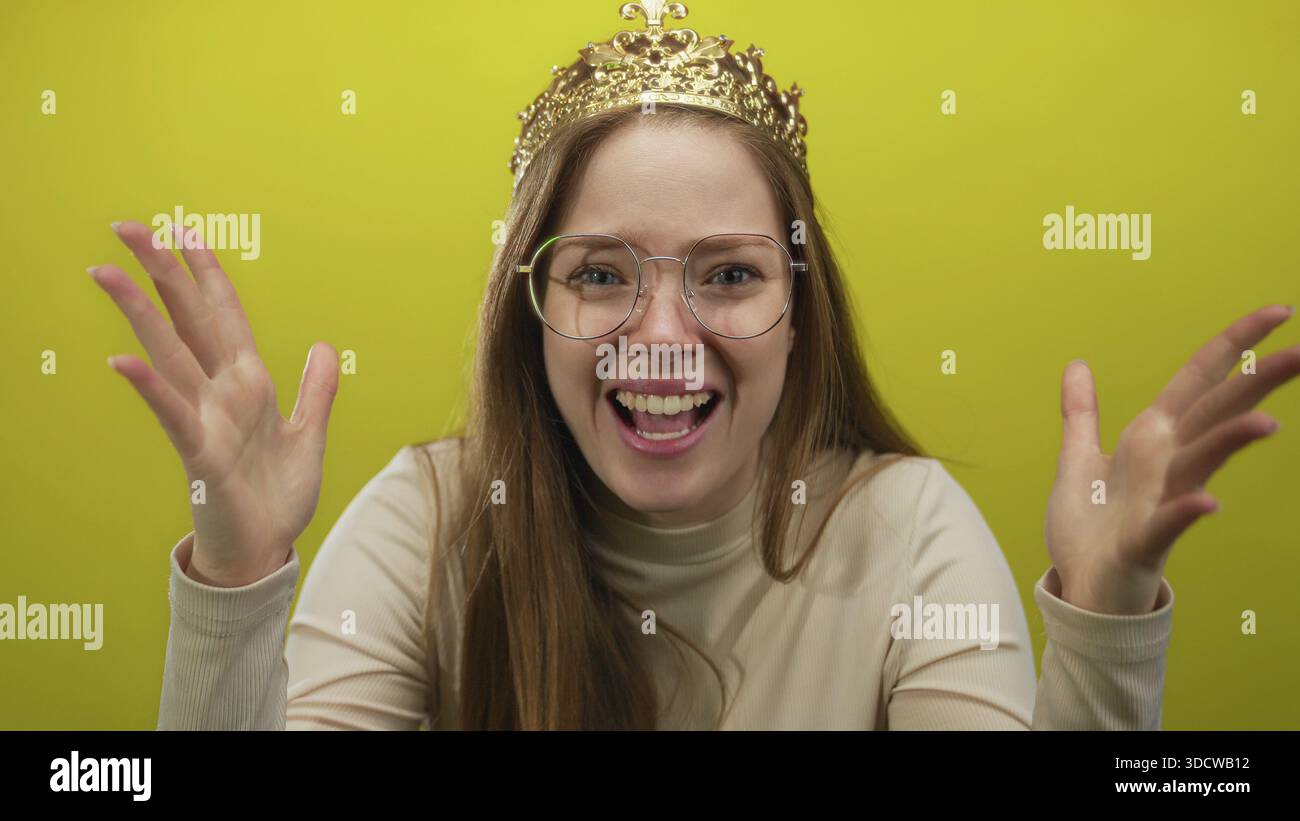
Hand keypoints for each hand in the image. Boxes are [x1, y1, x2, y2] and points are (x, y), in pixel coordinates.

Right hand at [91, 221, 338, 586]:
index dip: (208, 273)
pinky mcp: (200, 454)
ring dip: (140, 312)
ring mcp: (206, 419)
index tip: (187, 231)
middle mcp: (221, 392)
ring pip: (170, 353)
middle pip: (187, 319)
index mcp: (250, 383)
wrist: (266, 551)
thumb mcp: (309, 435)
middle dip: (161, 272)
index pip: (224, 315)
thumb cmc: (279, 497)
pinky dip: (151, 388)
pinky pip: (172, 414)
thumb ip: (317, 390)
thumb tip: (324, 344)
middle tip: (128, 225)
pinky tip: (122, 361)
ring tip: (107, 271)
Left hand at [1045, 304, 1297, 613]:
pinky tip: (1207, 501)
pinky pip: (1168, 523)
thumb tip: (1078, 364)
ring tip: (1266, 422)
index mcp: (1150, 439)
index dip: (1232, 345)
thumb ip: (1081, 412)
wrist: (1081, 589)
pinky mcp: (1144, 541)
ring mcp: (1160, 502)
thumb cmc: (1088, 528)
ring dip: (1230, 442)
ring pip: (1200, 464)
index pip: (1199, 382)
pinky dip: (1186, 511)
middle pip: (1216, 414)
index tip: (1276, 313)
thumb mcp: (1077, 459)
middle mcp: (1164, 465)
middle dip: (1256, 383)